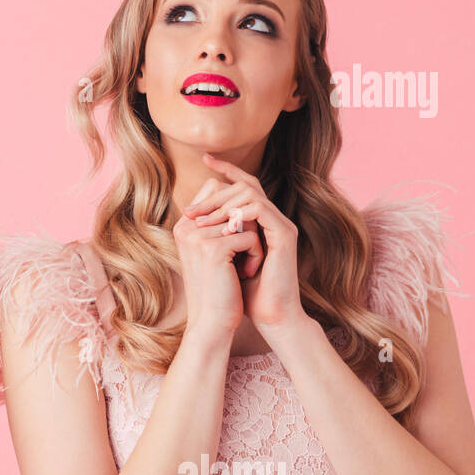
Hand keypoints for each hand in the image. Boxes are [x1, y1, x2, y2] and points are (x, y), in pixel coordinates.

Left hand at [181, 152, 305, 330]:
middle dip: (214, 193)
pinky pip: (260, 209)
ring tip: (201, 223)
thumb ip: (215, 235)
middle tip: (191, 211)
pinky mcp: (285, 235)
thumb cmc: (246, 292)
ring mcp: (281, 224)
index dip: (227, 169)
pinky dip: (237, 214)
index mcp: (261, 221)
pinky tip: (221, 228)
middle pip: (246, 184)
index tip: (204, 159)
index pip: (244, 184)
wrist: (270, 315)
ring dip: (221, 204)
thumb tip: (190, 219)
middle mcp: (273, 218)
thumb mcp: (223, 257)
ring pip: (251, 193)